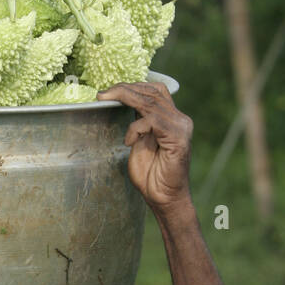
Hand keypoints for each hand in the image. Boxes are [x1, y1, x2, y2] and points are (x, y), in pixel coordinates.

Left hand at [96, 82, 192, 212]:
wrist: (164, 199)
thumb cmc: (151, 175)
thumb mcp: (140, 143)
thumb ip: (138, 124)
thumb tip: (124, 104)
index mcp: (172, 118)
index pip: (155, 91)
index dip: (133, 86)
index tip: (109, 91)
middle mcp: (180, 119)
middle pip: (152, 92)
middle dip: (125, 89)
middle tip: (102, 94)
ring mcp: (181, 128)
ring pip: (151, 102)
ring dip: (126, 99)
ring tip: (106, 101)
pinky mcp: (178, 139)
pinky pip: (153, 121)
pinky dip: (136, 128)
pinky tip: (129, 141)